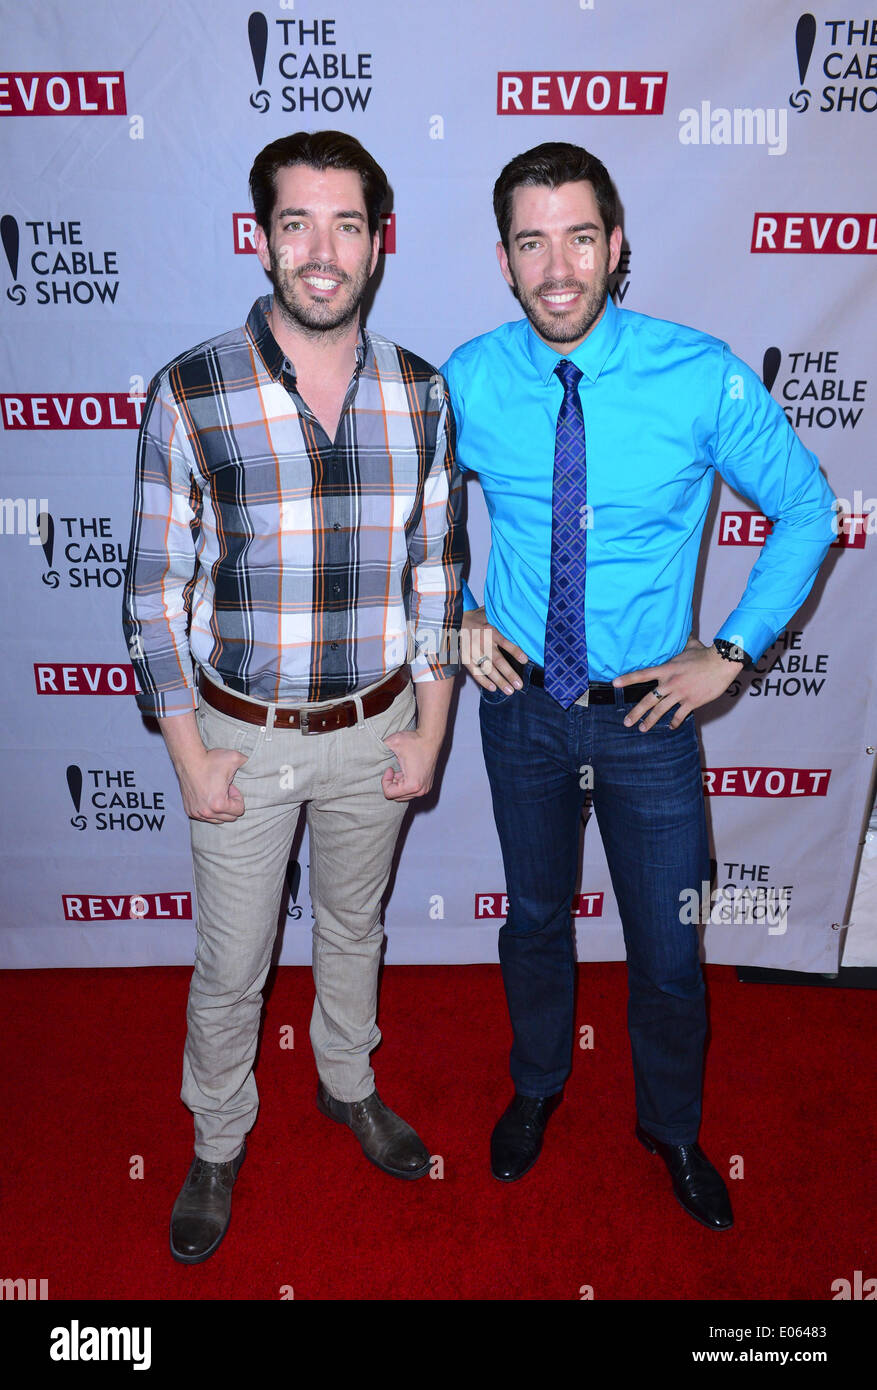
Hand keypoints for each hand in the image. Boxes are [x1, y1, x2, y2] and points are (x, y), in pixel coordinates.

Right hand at [176, 746, 248, 821]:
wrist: (188, 759)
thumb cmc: (210, 760)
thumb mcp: (235, 758)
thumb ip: (249, 761)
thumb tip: (259, 762)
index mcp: (219, 804)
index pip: (239, 811)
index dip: (238, 797)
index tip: (230, 786)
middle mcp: (206, 812)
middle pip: (229, 818)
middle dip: (230, 804)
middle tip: (224, 789)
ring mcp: (197, 813)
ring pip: (217, 819)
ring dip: (220, 807)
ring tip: (216, 791)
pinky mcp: (189, 811)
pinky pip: (205, 817)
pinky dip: (209, 809)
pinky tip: (207, 794)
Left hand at [381, 729, 440, 800]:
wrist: (430, 738)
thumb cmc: (414, 741)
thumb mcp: (392, 743)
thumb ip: (379, 749)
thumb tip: (368, 750)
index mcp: (412, 785)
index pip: (389, 794)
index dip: (385, 781)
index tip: (389, 768)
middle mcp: (421, 790)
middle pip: (397, 797)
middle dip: (392, 784)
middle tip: (393, 770)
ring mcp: (425, 789)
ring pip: (404, 796)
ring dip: (398, 785)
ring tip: (399, 771)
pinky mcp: (428, 785)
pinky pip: (411, 792)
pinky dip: (405, 785)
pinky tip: (406, 772)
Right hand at [461, 607, 526, 693]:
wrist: (456, 619)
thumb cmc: (478, 618)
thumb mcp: (490, 613)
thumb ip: (503, 619)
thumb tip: (521, 620)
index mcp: (490, 630)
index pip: (505, 642)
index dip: (515, 651)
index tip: (525, 660)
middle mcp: (482, 642)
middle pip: (498, 660)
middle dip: (509, 674)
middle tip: (519, 685)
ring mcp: (473, 651)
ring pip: (487, 669)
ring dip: (499, 681)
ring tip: (509, 691)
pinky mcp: (466, 657)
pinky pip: (475, 672)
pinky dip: (483, 681)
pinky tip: (493, 688)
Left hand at [612, 637, 743, 730]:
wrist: (722, 663)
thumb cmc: (705, 653)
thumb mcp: (689, 645)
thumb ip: (680, 642)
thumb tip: (681, 631)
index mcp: (666, 669)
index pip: (642, 674)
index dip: (627, 679)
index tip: (615, 684)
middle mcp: (670, 683)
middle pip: (648, 700)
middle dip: (636, 713)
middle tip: (627, 722)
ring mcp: (680, 693)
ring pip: (661, 710)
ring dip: (650, 721)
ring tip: (642, 728)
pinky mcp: (692, 702)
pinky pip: (679, 715)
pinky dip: (674, 722)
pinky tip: (670, 726)